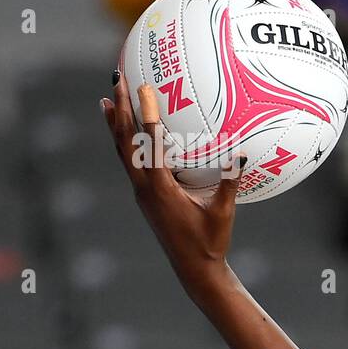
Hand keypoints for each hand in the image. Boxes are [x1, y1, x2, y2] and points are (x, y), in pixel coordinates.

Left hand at [100, 72, 242, 299]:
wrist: (194, 269)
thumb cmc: (211, 242)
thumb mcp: (223, 211)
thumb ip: (230, 182)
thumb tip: (240, 153)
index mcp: (160, 189)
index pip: (149, 144)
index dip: (145, 114)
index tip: (144, 88)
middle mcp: (144, 188)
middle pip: (124, 141)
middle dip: (120, 109)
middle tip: (116, 79)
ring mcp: (141, 192)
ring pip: (121, 152)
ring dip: (114, 124)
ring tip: (107, 100)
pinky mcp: (145, 196)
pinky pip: (130, 163)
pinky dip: (124, 143)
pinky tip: (125, 133)